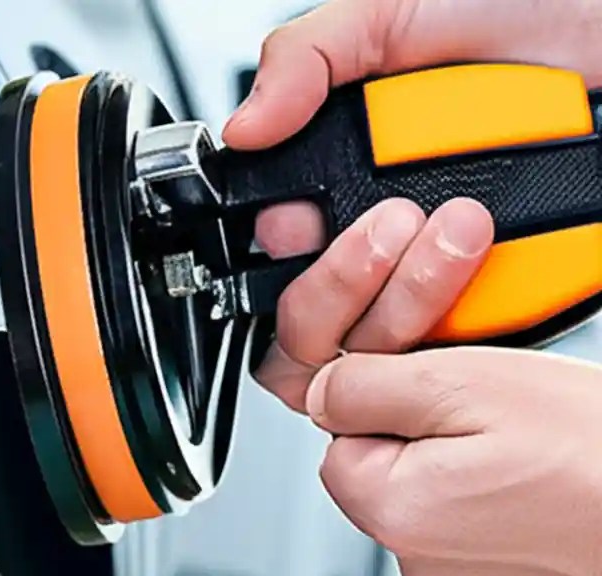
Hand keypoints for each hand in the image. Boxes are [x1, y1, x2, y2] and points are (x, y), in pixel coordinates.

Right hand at [222, 0, 601, 375]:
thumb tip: (242, 130)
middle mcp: (371, 245)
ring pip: (376, 353)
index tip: (305, 219)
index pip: (265, 263)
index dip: (277, 257)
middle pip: (305, 331)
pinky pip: (454, 353)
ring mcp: (427, 287)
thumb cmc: (523, 17)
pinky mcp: (490, 312)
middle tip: (392, 219)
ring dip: (412, 295)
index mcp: (330, 180)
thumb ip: (304, 58)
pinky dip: (467, 317)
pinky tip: (489, 262)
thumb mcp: (390, 16)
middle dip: (340, 282)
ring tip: (464, 223)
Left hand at [304, 346, 601, 575]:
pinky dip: (498, 492)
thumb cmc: (590, 448)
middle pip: (381, 467)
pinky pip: (475, 519)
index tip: (433, 391)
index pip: (335, 441)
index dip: (382, 401)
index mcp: (392, 511)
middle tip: (489, 413)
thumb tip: (318, 393)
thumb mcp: (457, 382)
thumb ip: (364, 387)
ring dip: (464, 460)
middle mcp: (419, 559)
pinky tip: (539, 473)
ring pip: (431, 491)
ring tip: (524, 444)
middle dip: (423, 430)